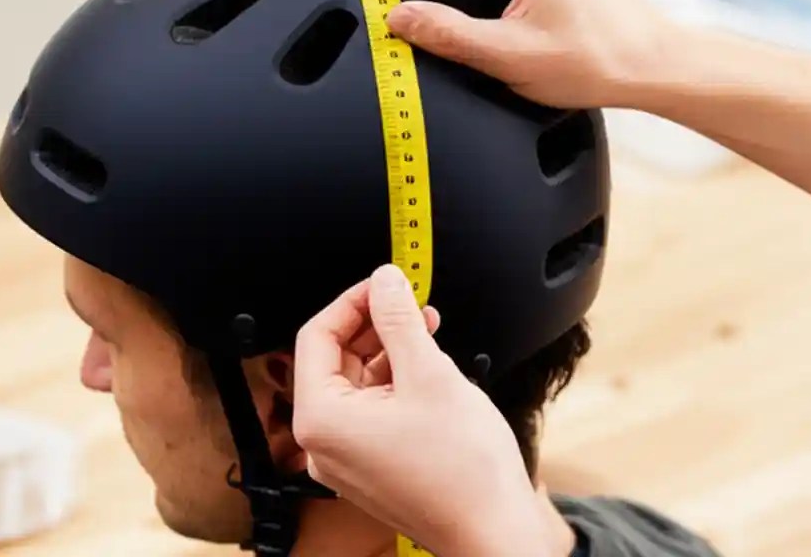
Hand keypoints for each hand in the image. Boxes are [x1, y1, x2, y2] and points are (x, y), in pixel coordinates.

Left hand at [292, 264, 548, 556]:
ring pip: (357, 385)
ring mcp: (346, 459)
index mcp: (322, 419)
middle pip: (335, 361)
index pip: (317, 337)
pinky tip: (429, 370)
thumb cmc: (463, 471)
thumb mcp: (429, 373)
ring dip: (390, 353)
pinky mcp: (371, 467)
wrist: (493, 529)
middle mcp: (323, 443)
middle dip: (375, 326)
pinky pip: (372, 411)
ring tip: (428, 335)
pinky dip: (396, 384)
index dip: (353, 302)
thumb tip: (385, 281)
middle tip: (412, 304)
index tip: (384, 283)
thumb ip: (399, 319)